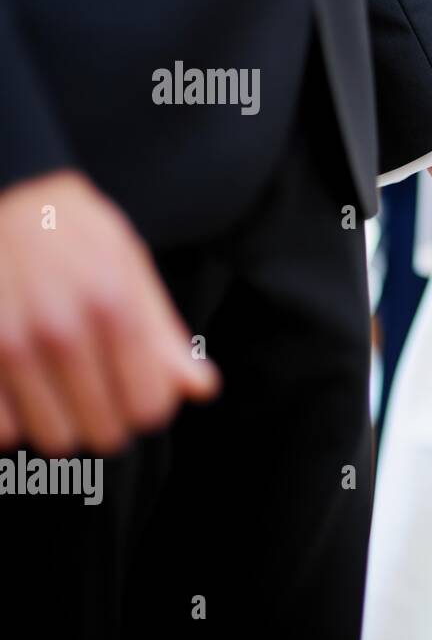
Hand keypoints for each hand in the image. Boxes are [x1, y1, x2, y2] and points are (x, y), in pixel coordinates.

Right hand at [0, 172, 219, 455]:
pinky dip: (17, 424)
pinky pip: (2, 432)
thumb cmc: (79, 238)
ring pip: (54, 440)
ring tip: (64, 392)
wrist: (9, 200)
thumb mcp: (133, 272)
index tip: (141, 393)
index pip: (148, 407)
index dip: (151, 409)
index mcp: (113, 306)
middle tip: (103, 394)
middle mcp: (60, 329)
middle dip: (112, 422)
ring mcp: (7, 345)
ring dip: (65, 426)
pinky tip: (26, 394)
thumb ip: (165, 337)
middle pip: (105, 432)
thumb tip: (202, 390)